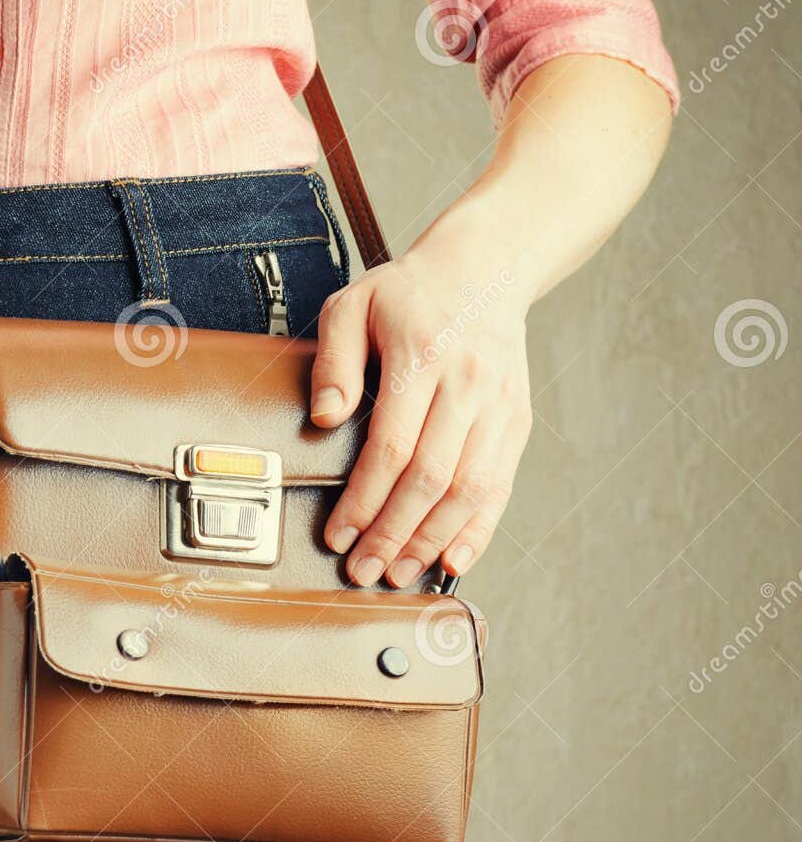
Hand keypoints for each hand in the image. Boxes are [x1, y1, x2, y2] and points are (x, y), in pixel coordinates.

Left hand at [310, 256, 531, 586]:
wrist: (484, 268)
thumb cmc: (408, 292)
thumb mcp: (352, 306)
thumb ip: (333, 361)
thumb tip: (324, 417)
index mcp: (422, 357)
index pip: (391, 446)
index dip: (364, 499)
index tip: (338, 535)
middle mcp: (468, 385)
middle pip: (431, 477)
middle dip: (394, 533)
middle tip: (363, 570)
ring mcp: (499, 405)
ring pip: (470, 489)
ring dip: (433, 540)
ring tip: (399, 573)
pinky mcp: (516, 420)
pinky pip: (500, 485)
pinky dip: (479, 528)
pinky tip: (453, 558)